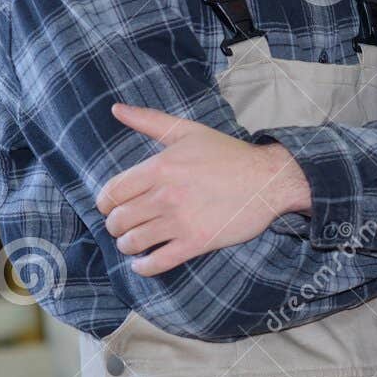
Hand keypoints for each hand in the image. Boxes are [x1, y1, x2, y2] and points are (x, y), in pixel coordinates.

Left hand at [96, 103, 311, 275]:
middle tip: (124, 226)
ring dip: (128, 245)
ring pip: (133, 242)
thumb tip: (116, 109)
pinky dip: (144, 267)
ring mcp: (181, 221)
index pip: (111, 193)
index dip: (105, 204)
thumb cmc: (230, 154)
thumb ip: (150, 120)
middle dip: (116, 226)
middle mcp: (165, 196)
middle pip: (119, 220)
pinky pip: (158, 262)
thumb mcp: (189, 131)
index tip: (112, 207)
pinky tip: (143, 264)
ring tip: (135, 242)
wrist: (270, 180)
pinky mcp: (197, 242)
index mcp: (159, 168)